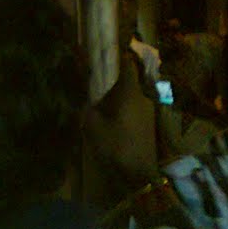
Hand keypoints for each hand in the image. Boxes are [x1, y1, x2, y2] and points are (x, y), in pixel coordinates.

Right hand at [81, 51, 160, 202]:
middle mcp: (142, 98)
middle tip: (90, 75)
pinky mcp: (146, 125)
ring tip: (94, 96)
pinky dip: (119, 107)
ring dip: (115, 95)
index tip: (101, 52)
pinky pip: (131, 108)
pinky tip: (105, 115)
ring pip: (129, 95)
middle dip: (111, 77)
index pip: (128, 65)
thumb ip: (86, 106)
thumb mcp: (92, 126)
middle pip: (127, 80)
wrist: (138, 176)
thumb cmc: (116, 146)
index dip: (117, 56)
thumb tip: (81, 95)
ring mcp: (147, 112)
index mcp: (130, 93)